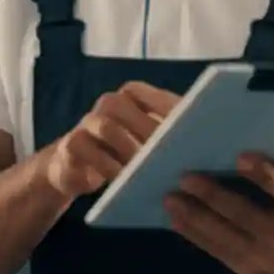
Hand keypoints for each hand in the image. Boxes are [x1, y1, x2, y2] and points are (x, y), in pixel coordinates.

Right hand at [45, 81, 179, 197]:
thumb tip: (203, 143)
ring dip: (127, 148)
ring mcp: (87, 123)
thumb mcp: (148, 143)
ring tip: (146, 170)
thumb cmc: (125, 153)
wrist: (76, 168)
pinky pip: (84, 148)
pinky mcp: (71, 145)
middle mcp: (108, 105)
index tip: (188, 123)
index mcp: (130, 98)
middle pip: (122, 105)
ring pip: (106, 127)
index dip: (163, 104)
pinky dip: (105, 164)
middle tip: (169, 151)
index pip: (145, 92)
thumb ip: (168, 136)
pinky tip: (122, 181)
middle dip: (146, 127)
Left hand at [164, 153, 273, 273]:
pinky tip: (178, 222)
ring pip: (224, 237)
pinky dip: (196, 237)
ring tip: (171, 199)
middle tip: (186, 177)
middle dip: (213, 196)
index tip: (241, 156)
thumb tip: (273, 139)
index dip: (264, 174)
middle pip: (244, 215)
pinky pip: (219, 253)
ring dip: (195, 217)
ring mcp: (266, 260)